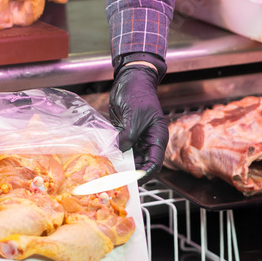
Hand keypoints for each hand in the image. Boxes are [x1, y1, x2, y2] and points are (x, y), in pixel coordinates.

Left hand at [109, 63, 167, 181]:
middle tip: (115, 180)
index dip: (145, 175)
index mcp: (157, 137)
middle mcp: (148, 141)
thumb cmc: (138, 94)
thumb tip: (120, 150)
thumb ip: (129, 135)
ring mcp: (136, 138)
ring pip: (130, 158)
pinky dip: (114, 154)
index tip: (132, 181)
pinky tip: (104, 159)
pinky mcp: (125, 134)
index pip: (154, 163)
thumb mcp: (135, 116)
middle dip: (130, 173)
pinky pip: (120, 149)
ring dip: (120, 164)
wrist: (130, 79)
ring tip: (108, 172)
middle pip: (141, 164)